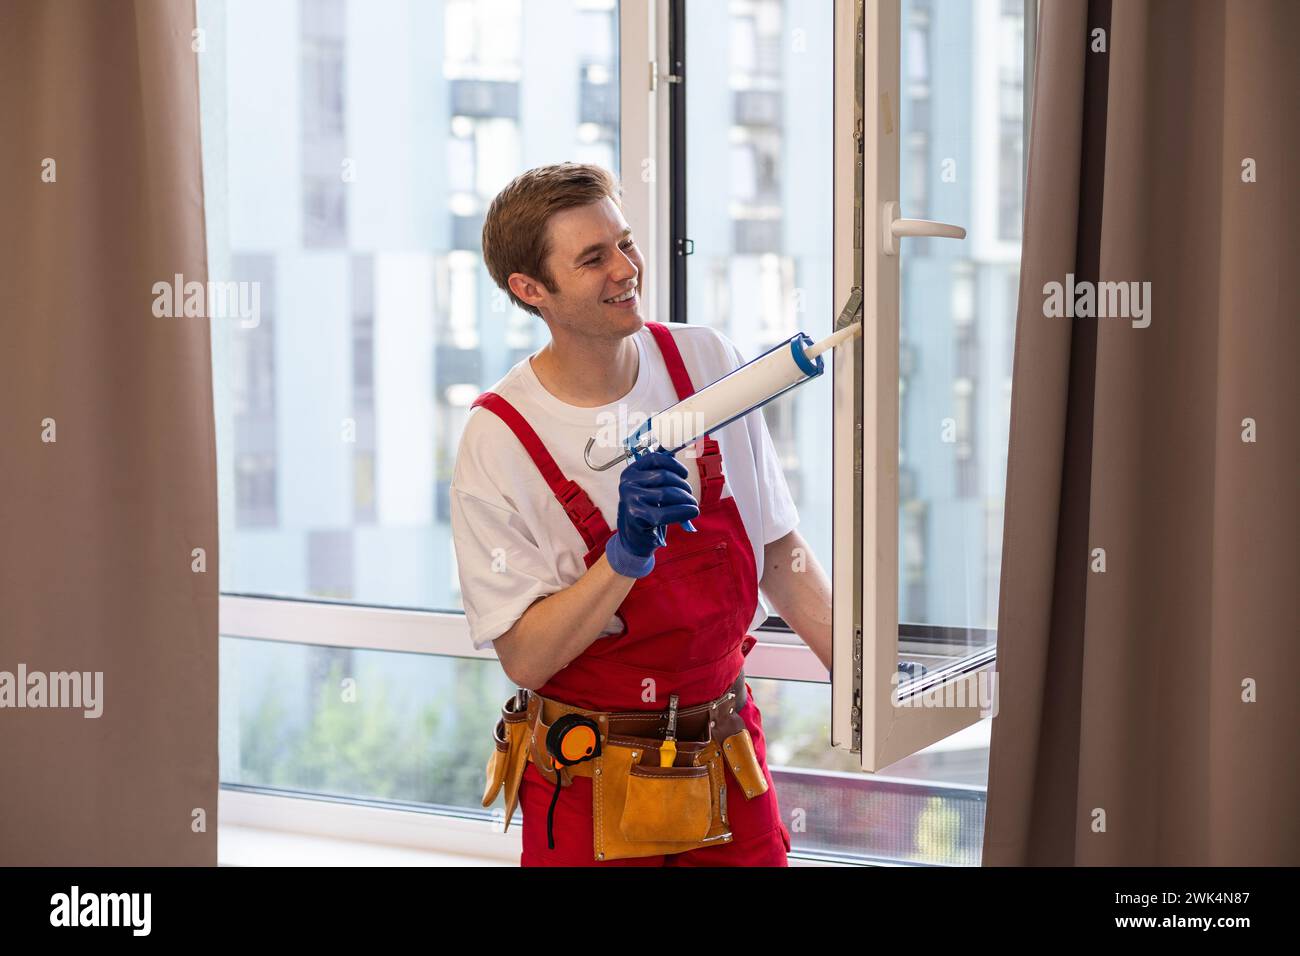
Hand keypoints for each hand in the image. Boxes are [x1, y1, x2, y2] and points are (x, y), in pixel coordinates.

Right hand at [604, 451, 699, 577]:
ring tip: (693, 505)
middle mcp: (627, 484)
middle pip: (664, 476)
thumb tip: (679, 461)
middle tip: (691, 497)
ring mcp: (631, 500)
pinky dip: (684, 511)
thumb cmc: (647, 510)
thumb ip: (661, 476)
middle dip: (683, 486)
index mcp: (630, 473)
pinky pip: (667, 512)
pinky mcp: (638, 517)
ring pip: (667, 493)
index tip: (684, 474)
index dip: (674, 464)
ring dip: (686, 499)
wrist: (634, 538)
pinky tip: (692, 512)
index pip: (655, 459)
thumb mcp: (650, 490)